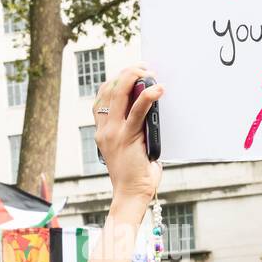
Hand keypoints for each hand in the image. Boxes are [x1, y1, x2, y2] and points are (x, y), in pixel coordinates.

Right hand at [92, 65, 162, 210]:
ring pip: (119, 94)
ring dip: (134, 77)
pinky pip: (137, 110)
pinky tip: (158, 89)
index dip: (116, 79)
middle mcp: (104, 129)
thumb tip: (152, 106)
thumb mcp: (134, 145)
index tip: (131, 71)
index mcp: (103, 130)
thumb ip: (137, 127)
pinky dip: (148, 96)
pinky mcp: (127, 137)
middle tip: (144, 67)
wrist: (132, 194)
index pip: (103, 96)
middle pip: (109, 89)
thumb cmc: (136, 173)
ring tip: (150, 72)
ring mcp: (113, 132)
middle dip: (127, 72)